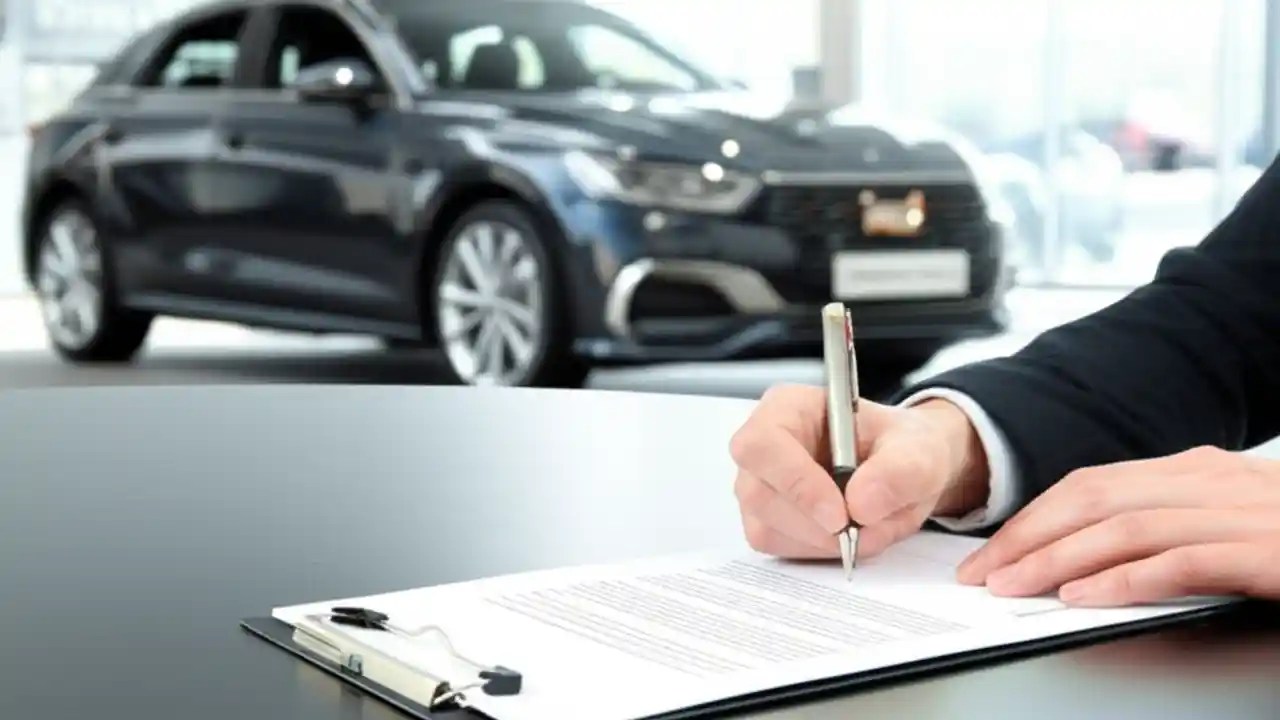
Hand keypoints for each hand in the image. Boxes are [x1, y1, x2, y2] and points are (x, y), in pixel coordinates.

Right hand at [729, 384, 989, 560]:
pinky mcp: (764, 520)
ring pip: (765, 528)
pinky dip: (817, 551)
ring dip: (821, 541)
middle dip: (813, 524)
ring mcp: (758, 485)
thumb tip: (861, 505)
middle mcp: (763, 446)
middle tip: (861, 531)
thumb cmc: (903, 448)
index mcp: (790, 407)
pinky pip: (777, 546)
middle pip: (757, 493)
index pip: (763, 444)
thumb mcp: (920, 450)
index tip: (840, 515)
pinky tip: (846, 534)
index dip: (795, 482)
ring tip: (867, 527)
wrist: (905, 473)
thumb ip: (899, 471)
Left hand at [957, 446, 1279, 605]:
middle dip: (1028, 538)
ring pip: (1126, 527)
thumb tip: (1088, 560)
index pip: (1092, 485)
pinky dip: (1126, 580)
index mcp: (1197, 469)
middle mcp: (1212, 479)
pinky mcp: (1268, 550)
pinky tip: (1085, 599)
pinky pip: (1183, 560)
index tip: (990, 553)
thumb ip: (1168, 527)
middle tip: (982, 575)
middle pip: (1094, 499)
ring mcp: (1242, 511)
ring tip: (1015, 589)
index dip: (1032, 519)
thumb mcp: (1227, 521)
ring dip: (1059, 560)